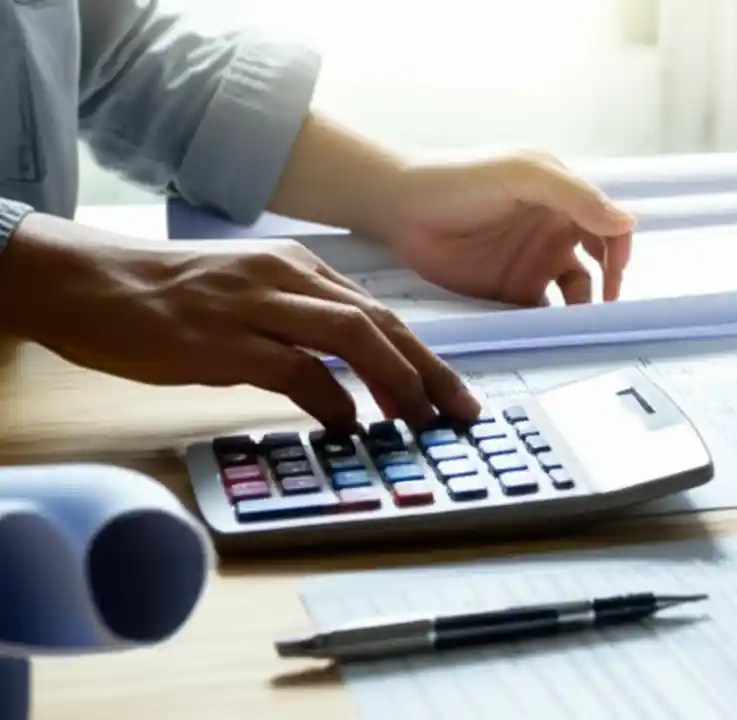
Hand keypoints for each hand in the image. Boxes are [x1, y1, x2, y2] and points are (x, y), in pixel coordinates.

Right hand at [0, 213, 479, 429]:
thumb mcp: (250, 298)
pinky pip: (294, 368)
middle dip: (429, 371)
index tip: (455, 395)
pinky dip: (329, 397)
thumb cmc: (169, 297)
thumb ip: (300, 327)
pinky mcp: (220, 338)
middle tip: (458, 414)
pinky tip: (345, 424)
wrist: (87, 282)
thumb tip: (349, 378)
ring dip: (394, 380)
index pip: (381, 313)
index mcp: (299, 268)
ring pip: (350, 336)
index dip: (425, 357)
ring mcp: (254, 305)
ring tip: (416, 421)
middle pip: (380, 323)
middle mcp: (287, 278)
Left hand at [380, 152, 636, 305]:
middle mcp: (555, 229)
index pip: (609, 223)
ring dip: (584, 307)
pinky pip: (544, 311)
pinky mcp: (512, 291)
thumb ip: (575, 196)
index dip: (620, 247)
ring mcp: (534, 261)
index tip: (615, 274)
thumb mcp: (523, 176)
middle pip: (600, 261)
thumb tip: (629, 221)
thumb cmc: (460, 179)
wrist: (400, 208)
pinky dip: (554, 323)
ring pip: (577, 290)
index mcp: (563, 196)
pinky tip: (552, 332)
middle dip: (610, 283)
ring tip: (578, 324)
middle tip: (605, 307)